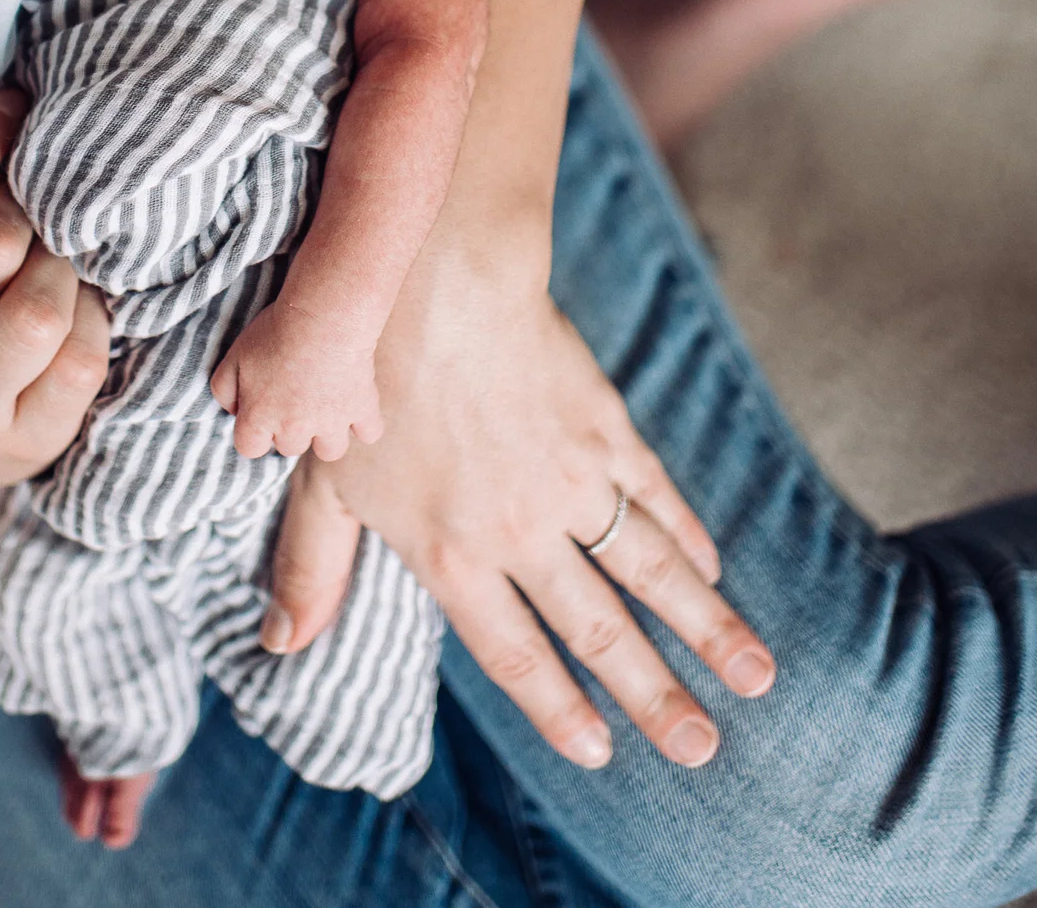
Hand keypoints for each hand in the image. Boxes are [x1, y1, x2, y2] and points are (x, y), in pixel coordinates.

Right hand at [0, 90, 109, 538]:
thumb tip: (10, 101)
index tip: (12, 106)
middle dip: (28, 194)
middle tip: (40, 182)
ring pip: (41, 304)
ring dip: (62, 258)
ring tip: (55, 246)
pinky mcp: (26, 443)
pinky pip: (81, 356)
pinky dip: (92, 313)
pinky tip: (75, 301)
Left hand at [211, 296, 383, 461]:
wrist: (322, 318)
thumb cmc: (275, 334)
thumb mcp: (234, 357)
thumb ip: (224, 390)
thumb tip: (233, 410)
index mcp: (260, 418)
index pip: (249, 448)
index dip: (254, 430)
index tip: (261, 410)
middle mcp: (295, 430)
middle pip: (290, 448)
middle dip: (291, 428)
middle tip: (296, 396)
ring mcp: (332, 424)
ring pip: (330, 451)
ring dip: (328, 434)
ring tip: (326, 406)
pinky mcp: (362, 410)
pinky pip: (370, 432)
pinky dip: (366, 423)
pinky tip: (358, 403)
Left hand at [263, 238, 774, 767]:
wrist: (437, 282)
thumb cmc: (364, 373)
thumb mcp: (321, 476)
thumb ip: (311, 567)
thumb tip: (280, 646)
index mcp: (451, 555)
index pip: (515, 653)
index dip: (558, 709)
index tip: (600, 753)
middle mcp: (522, 532)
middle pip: (600, 629)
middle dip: (655, 696)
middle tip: (703, 749)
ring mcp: (573, 480)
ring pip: (651, 571)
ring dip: (707, 629)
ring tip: (756, 680)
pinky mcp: (603, 427)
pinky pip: (655, 494)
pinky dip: (688, 536)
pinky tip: (714, 570)